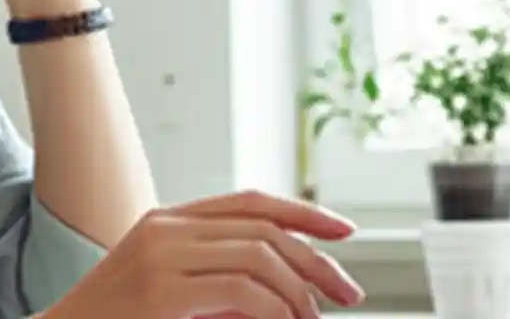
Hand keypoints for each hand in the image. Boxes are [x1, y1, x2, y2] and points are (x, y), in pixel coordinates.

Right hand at [41, 190, 366, 318]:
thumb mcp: (170, 292)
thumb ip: (217, 278)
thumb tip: (287, 285)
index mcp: (166, 222)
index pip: (250, 202)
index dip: (303, 212)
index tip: (344, 232)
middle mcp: (164, 229)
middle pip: (264, 228)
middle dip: (317, 259)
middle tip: (350, 292)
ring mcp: (159, 258)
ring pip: (260, 256)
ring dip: (299, 292)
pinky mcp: (160, 294)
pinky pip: (243, 291)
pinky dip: (276, 310)